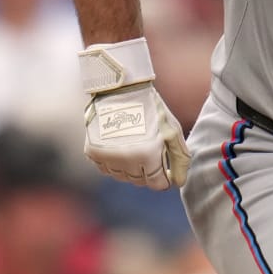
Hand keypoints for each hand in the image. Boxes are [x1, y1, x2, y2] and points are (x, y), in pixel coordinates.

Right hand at [79, 39, 190, 189]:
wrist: (120, 89)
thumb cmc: (151, 108)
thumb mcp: (172, 131)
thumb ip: (179, 159)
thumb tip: (179, 182)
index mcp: (147, 155)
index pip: (156, 184)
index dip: (164, 180)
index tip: (165, 171)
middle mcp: (125, 160)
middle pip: (139, 181)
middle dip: (148, 173)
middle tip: (152, 155)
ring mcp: (107, 157)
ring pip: (122, 177)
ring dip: (131, 170)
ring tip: (137, 149)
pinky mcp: (93, 152)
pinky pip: (106, 169)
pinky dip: (115, 164)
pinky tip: (122, 148)